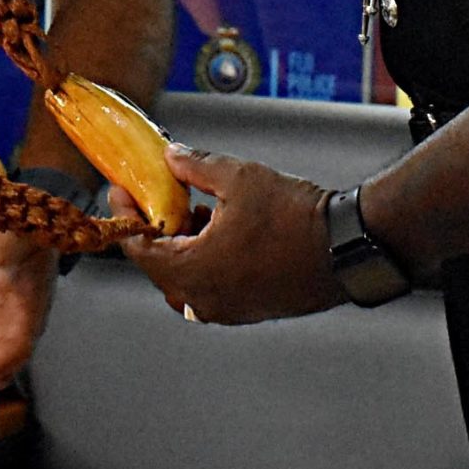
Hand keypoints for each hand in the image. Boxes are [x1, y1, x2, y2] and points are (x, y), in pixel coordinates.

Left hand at [116, 148, 340, 326]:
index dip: (125, 216)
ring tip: (190, 210)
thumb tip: (170, 157)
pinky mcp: (249, 310)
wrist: (349, 248)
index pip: (139, 249)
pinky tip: (217, 230)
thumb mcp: (238, 177)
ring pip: (183, 280)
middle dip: (153, 229)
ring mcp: (228, 310)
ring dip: (178, 246)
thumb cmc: (297, 216)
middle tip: (152, 197)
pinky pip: (209, 288)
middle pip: (158, 267)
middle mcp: (205, 300)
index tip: (120, 192)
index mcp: (194, 270)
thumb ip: (194, 167)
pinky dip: (202, 261)